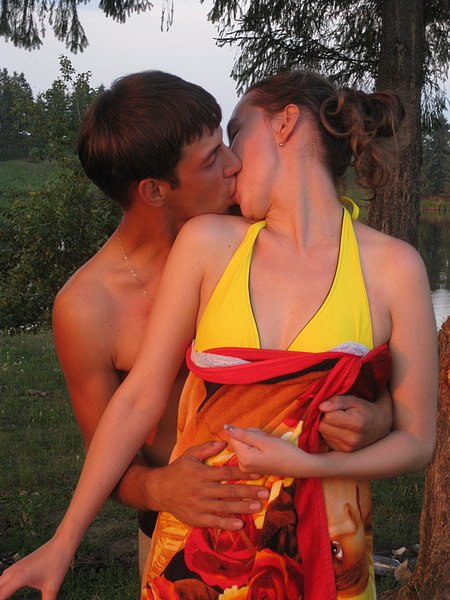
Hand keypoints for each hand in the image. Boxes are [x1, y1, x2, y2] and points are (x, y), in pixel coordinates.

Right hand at [0, 537, 72, 599]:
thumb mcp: (52, 588)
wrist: (62, 543)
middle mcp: (13, 571)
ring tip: (4, 597)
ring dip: (1, 591)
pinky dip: (2, 586)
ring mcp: (15, 567)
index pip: (0, 596)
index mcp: (19, 577)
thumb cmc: (57, 564)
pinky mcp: (19, 565)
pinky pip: (4, 577)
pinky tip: (6, 591)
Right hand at [146, 440, 269, 529]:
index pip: (227, 473)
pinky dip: (227, 524)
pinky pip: (214, 522)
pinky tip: (240, 524)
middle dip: (249, 492)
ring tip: (258, 507)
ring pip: (224, 508)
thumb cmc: (178, 470)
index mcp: (202, 474)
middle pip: (229, 492)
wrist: (159, 490)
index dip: (244, 474)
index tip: (258, 475)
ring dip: (242, 508)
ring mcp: (199, 506)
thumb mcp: (190, 455)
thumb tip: (224, 443)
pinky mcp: (196, 519)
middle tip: (265, 493)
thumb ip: (206, 448)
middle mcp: (202, 490)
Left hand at [223, 426, 315, 478]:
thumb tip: (225, 427)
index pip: (234, 436)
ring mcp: (246, 468)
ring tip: (269, 446)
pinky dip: (257, 446)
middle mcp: (242, 465)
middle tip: (266, 441)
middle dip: (251, 436)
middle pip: (238, 440)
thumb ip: (242, 434)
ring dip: (256, 440)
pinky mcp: (252, 467)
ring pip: (244, 444)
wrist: (300, 466)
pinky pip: (249, 450)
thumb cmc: (284, 452)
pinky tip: (268, 450)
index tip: (260, 437)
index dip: (247, 432)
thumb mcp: (263, 440)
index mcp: (243, 459)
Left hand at [318, 390, 392, 451]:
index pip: (328, 416)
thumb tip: (321, 407)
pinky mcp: (344, 452)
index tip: (335, 407)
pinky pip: (326, 441)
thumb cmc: (364, 409)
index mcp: (356, 424)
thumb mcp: (353, 400)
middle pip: (322, 426)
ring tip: (338, 421)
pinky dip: (329, 434)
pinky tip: (339, 430)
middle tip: (335, 413)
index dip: (328, 409)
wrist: (380, 426)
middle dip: (325, 418)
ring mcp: (348, 448)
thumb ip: (337, 401)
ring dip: (326, 426)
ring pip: (322, 434)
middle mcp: (352, 439)